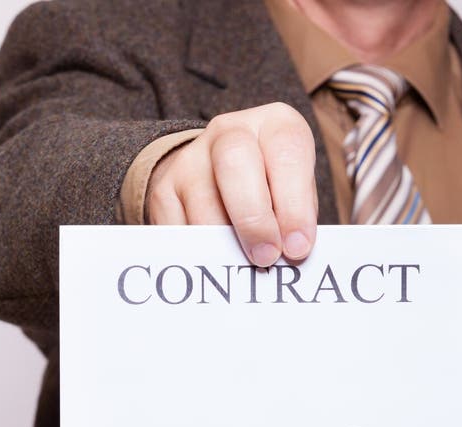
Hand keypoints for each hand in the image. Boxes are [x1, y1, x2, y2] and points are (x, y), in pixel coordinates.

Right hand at [146, 103, 317, 266]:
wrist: (220, 180)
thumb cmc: (273, 193)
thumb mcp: (296, 197)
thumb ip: (296, 221)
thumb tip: (289, 256)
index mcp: (275, 126)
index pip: (287, 152)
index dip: (295, 204)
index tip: (298, 247)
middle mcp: (230, 132)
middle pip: (235, 163)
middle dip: (254, 218)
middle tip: (266, 257)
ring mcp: (191, 158)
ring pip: (203, 204)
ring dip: (225, 243)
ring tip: (241, 264)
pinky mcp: (163, 190)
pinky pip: (177, 229)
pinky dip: (197, 253)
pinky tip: (215, 262)